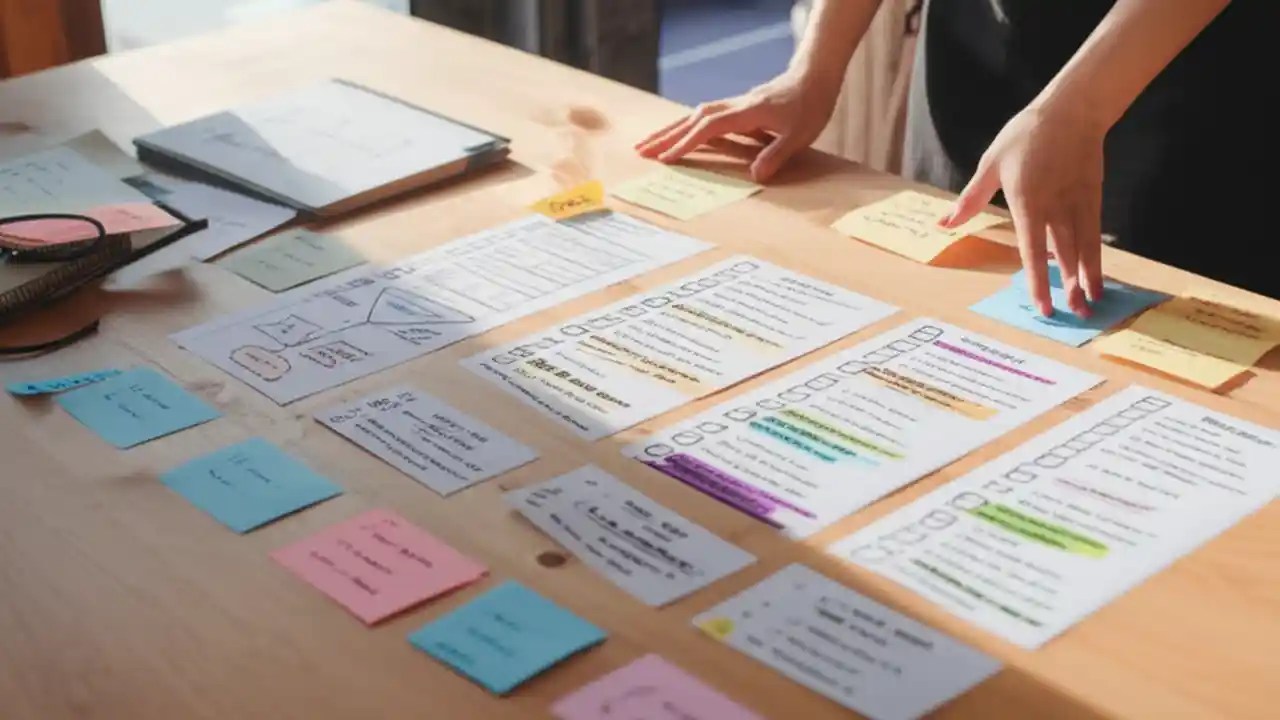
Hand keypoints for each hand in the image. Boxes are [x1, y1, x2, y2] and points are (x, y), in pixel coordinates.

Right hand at [634, 71, 839, 182]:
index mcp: (746, 113)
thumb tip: (755, 176)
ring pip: (693, 116)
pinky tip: (677, 134)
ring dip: (670, 129)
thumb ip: (776, 155)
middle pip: (691, 120)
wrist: (813, 77)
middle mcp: (733, 106)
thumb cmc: (809, 106)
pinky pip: (702, 117)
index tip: (667, 159)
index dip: (686, 144)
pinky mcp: (735, 108)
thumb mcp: (799, 135)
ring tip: (648, 144)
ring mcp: (732, 105)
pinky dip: (684, 126)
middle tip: (640, 151)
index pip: (708, 128)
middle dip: (665, 136)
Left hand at [941, 103, 1106, 317]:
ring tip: (1090, 302)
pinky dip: (1096, 256)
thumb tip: (943, 224)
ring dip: (1086, 276)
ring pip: (1082, 247)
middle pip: (1062, 253)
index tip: (1042, 305)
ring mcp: (1078, 202)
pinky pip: (1094, 233)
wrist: (1073, 110)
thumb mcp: (991, 163)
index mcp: (1027, 201)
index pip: (1031, 249)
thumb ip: (970, 200)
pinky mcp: (1093, 197)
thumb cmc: (1025, 135)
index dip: (1037, 280)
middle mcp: (1055, 207)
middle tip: (1073, 313)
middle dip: (1068, 285)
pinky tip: (1096, 275)